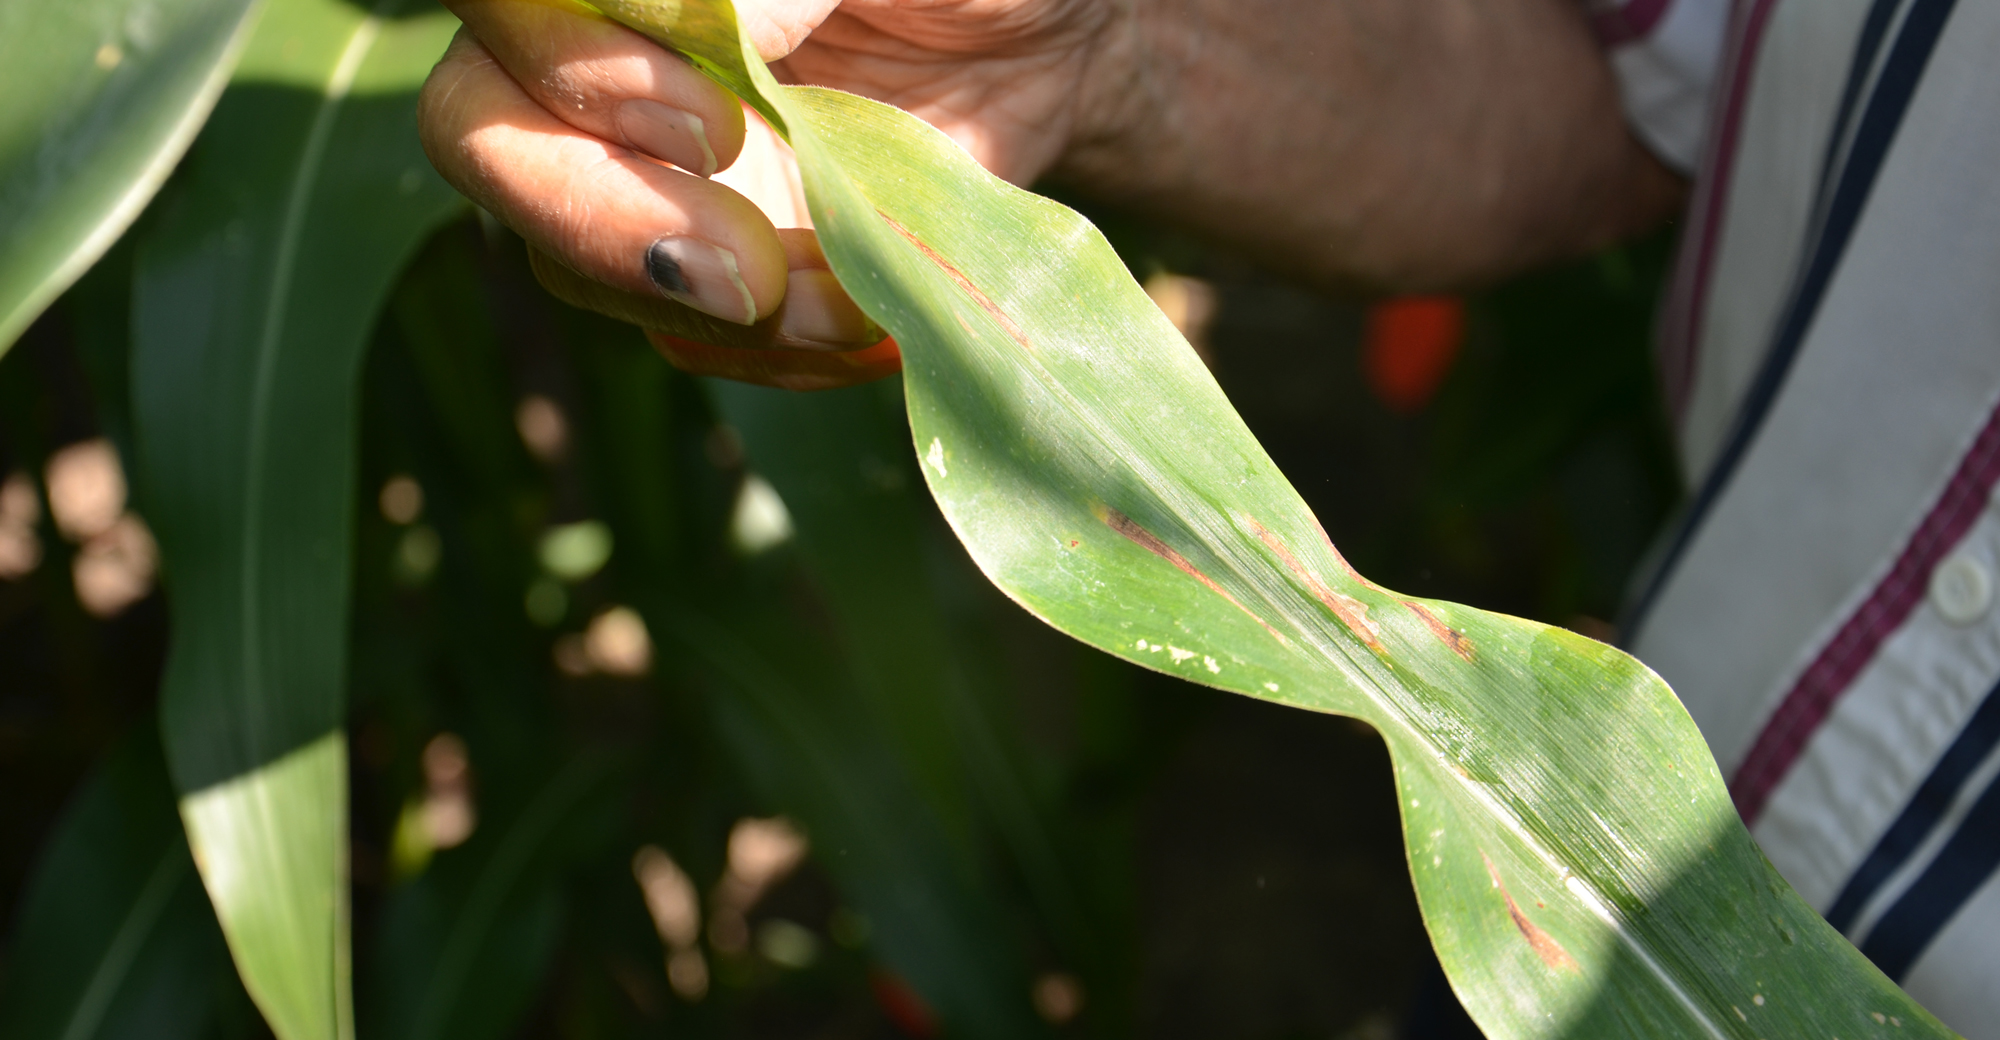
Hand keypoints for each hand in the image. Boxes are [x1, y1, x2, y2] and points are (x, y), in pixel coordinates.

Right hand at [417, 0, 1121, 388]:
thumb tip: (708, 34)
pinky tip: (868, 328)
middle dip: (607, 222)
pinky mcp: (710, 258)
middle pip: (481, 138)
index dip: (576, 73)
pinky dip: (777, 354)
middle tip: (754, 273)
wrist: (1052, 38)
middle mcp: (597, 55)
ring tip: (855, 300)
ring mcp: (642, 167)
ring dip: (719, 312)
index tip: (719, 126)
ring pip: (573, 260)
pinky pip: (684, 337)